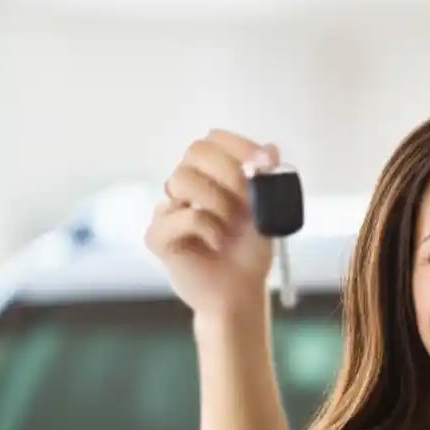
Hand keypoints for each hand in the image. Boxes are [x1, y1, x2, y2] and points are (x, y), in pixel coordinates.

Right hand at [145, 129, 280, 315]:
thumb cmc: (250, 251)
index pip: (213, 139)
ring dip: (217, 201)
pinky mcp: (158, 236)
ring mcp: (168, 210)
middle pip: (195, 151)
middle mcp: (186, 187)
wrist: (240, 291)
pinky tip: (216, 243)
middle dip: (229, 172)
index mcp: (210, 175)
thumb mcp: (266, 211)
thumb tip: (271, 148)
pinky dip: (207, 228)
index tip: (262, 166)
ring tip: (229, 226)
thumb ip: (266, 179)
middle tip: (246, 200)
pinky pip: (181, 216)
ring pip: (182, 178)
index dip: (238, 147)